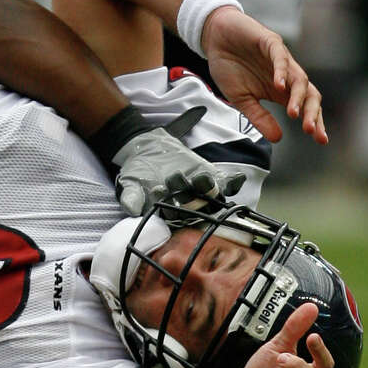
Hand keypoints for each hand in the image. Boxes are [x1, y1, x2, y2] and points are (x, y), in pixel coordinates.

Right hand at [112, 125, 245, 215]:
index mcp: (167, 214)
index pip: (172, 218)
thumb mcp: (129, 183)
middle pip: (195, 210)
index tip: (162, 197)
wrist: (149, 150)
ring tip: (202, 178)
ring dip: (210, 190)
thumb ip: (130, 196)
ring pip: (211, 198)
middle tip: (184, 187)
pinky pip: (226, 185)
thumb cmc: (139, 173)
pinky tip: (237, 178)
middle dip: (192, 200)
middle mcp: (188, 208)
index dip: (170, 210)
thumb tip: (130, 209)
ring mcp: (202, 194)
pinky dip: (233, 182)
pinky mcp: (213, 179)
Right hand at [202, 6, 327, 144]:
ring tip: (293, 114)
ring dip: (298, 97)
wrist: (215, 38)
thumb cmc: (229, 66)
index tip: (320, 140)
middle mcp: (286, 75)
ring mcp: (280, 59)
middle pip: (309, 94)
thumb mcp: (241, 99)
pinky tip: (278, 86)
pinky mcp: (270, 43)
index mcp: (280, 90)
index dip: (314, 122)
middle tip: (310, 131)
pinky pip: (280, 57)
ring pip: (299, 78)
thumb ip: (259, 117)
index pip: (305, 107)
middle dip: (312, 113)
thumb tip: (278, 138)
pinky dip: (280, 72)